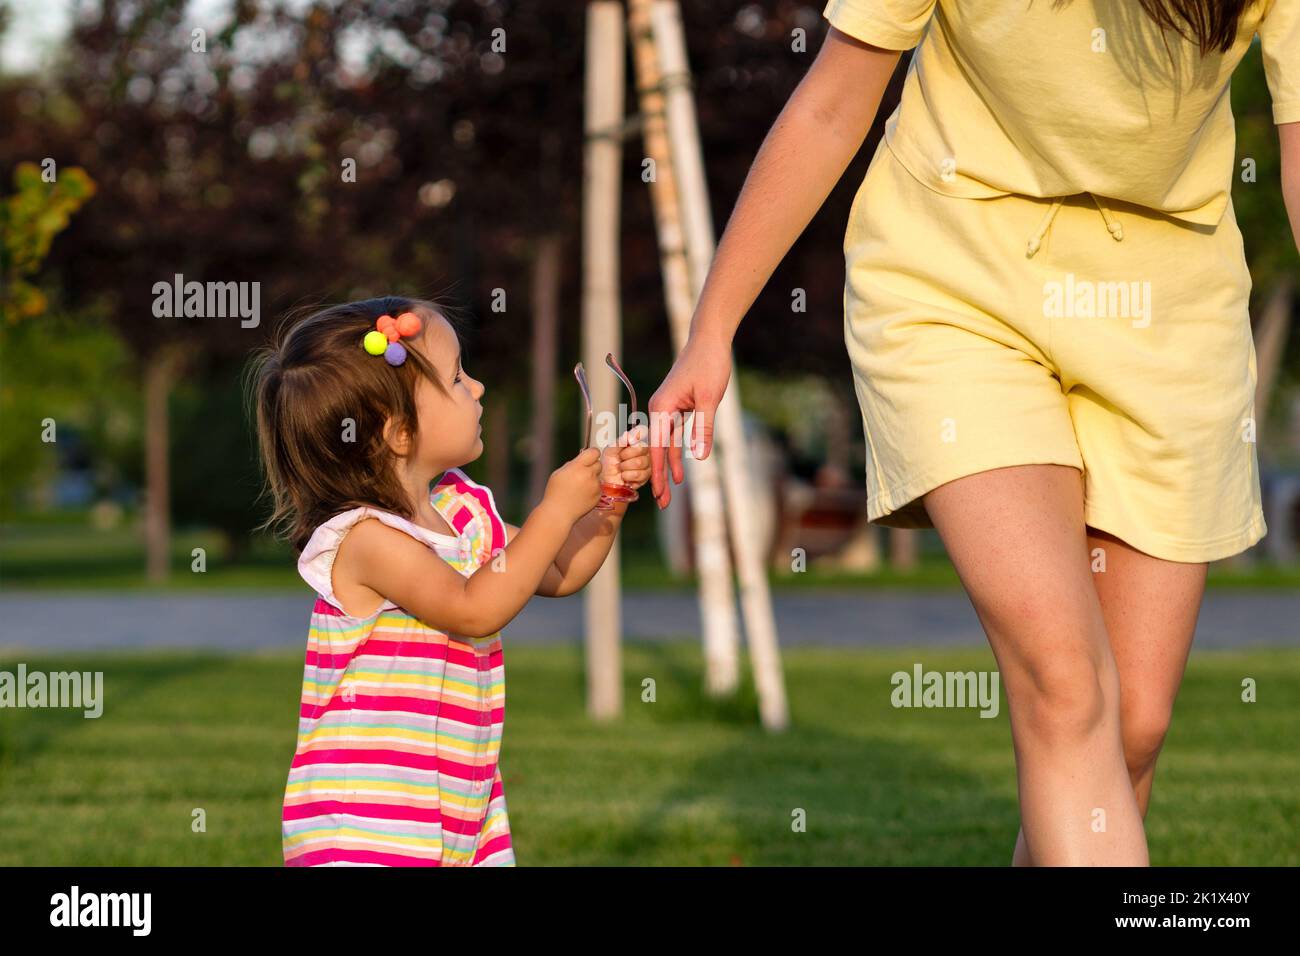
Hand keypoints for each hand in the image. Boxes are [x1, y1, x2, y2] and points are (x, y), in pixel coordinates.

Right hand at [542, 447, 602, 522]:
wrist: (559, 513)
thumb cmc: (555, 493)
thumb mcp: (558, 473)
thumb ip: (571, 465)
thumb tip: (580, 460)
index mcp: (578, 467)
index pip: (594, 452)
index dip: (592, 453)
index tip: (589, 456)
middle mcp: (589, 475)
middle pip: (598, 464)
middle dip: (592, 466)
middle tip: (582, 473)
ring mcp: (595, 486)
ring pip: (598, 477)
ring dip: (592, 479)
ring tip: (579, 488)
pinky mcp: (598, 496)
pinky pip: (598, 488)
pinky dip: (592, 490)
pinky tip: (582, 495)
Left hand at [603, 425, 650, 491]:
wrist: (605, 479)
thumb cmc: (609, 463)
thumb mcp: (611, 449)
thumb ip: (620, 441)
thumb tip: (628, 435)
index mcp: (637, 445)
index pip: (643, 436)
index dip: (634, 439)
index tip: (627, 442)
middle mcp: (644, 454)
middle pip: (642, 449)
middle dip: (626, 455)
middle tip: (620, 459)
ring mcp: (646, 467)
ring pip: (640, 462)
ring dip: (626, 466)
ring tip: (621, 469)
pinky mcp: (645, 479)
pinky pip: (639, 475)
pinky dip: (628, 476)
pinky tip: (624, 476)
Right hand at [646, 334, 731, 508]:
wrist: (709, 341)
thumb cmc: (709, 365)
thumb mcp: (709, 399)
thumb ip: (703, 428)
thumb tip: (699, 457)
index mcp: (661, 408)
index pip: (658, 448)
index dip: (657, 473)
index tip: (657, 495)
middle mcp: (659, 410)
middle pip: (657, 451)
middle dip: (658, 477)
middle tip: (662, 504)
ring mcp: (667, 410)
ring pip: (666, 446)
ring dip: (668, 469)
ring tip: (668, 495)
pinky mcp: (678, 409)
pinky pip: (674, 437)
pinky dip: (676, 454)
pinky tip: (678, 473)